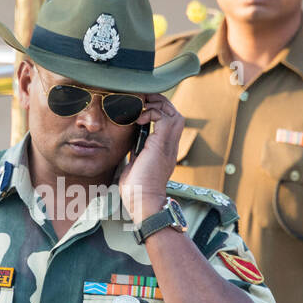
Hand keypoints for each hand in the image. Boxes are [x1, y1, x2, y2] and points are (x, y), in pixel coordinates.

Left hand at [118, 94, 185, 222]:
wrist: (143, 201)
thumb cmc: (137, 190)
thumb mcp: (136, 164)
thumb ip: (137, 151)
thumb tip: (130, 143)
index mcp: (164, 149)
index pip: (168, 121)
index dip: (157, 110)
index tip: (139, 109)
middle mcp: (170, 145)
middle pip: (173, 112)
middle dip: (157, 102)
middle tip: (140, 102)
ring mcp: (168, 144)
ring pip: (172, 111)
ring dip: (155, 105)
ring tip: (140, 107)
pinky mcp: (161, 143)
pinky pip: (163, 116)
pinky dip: (151, 112)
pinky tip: (138, 119)